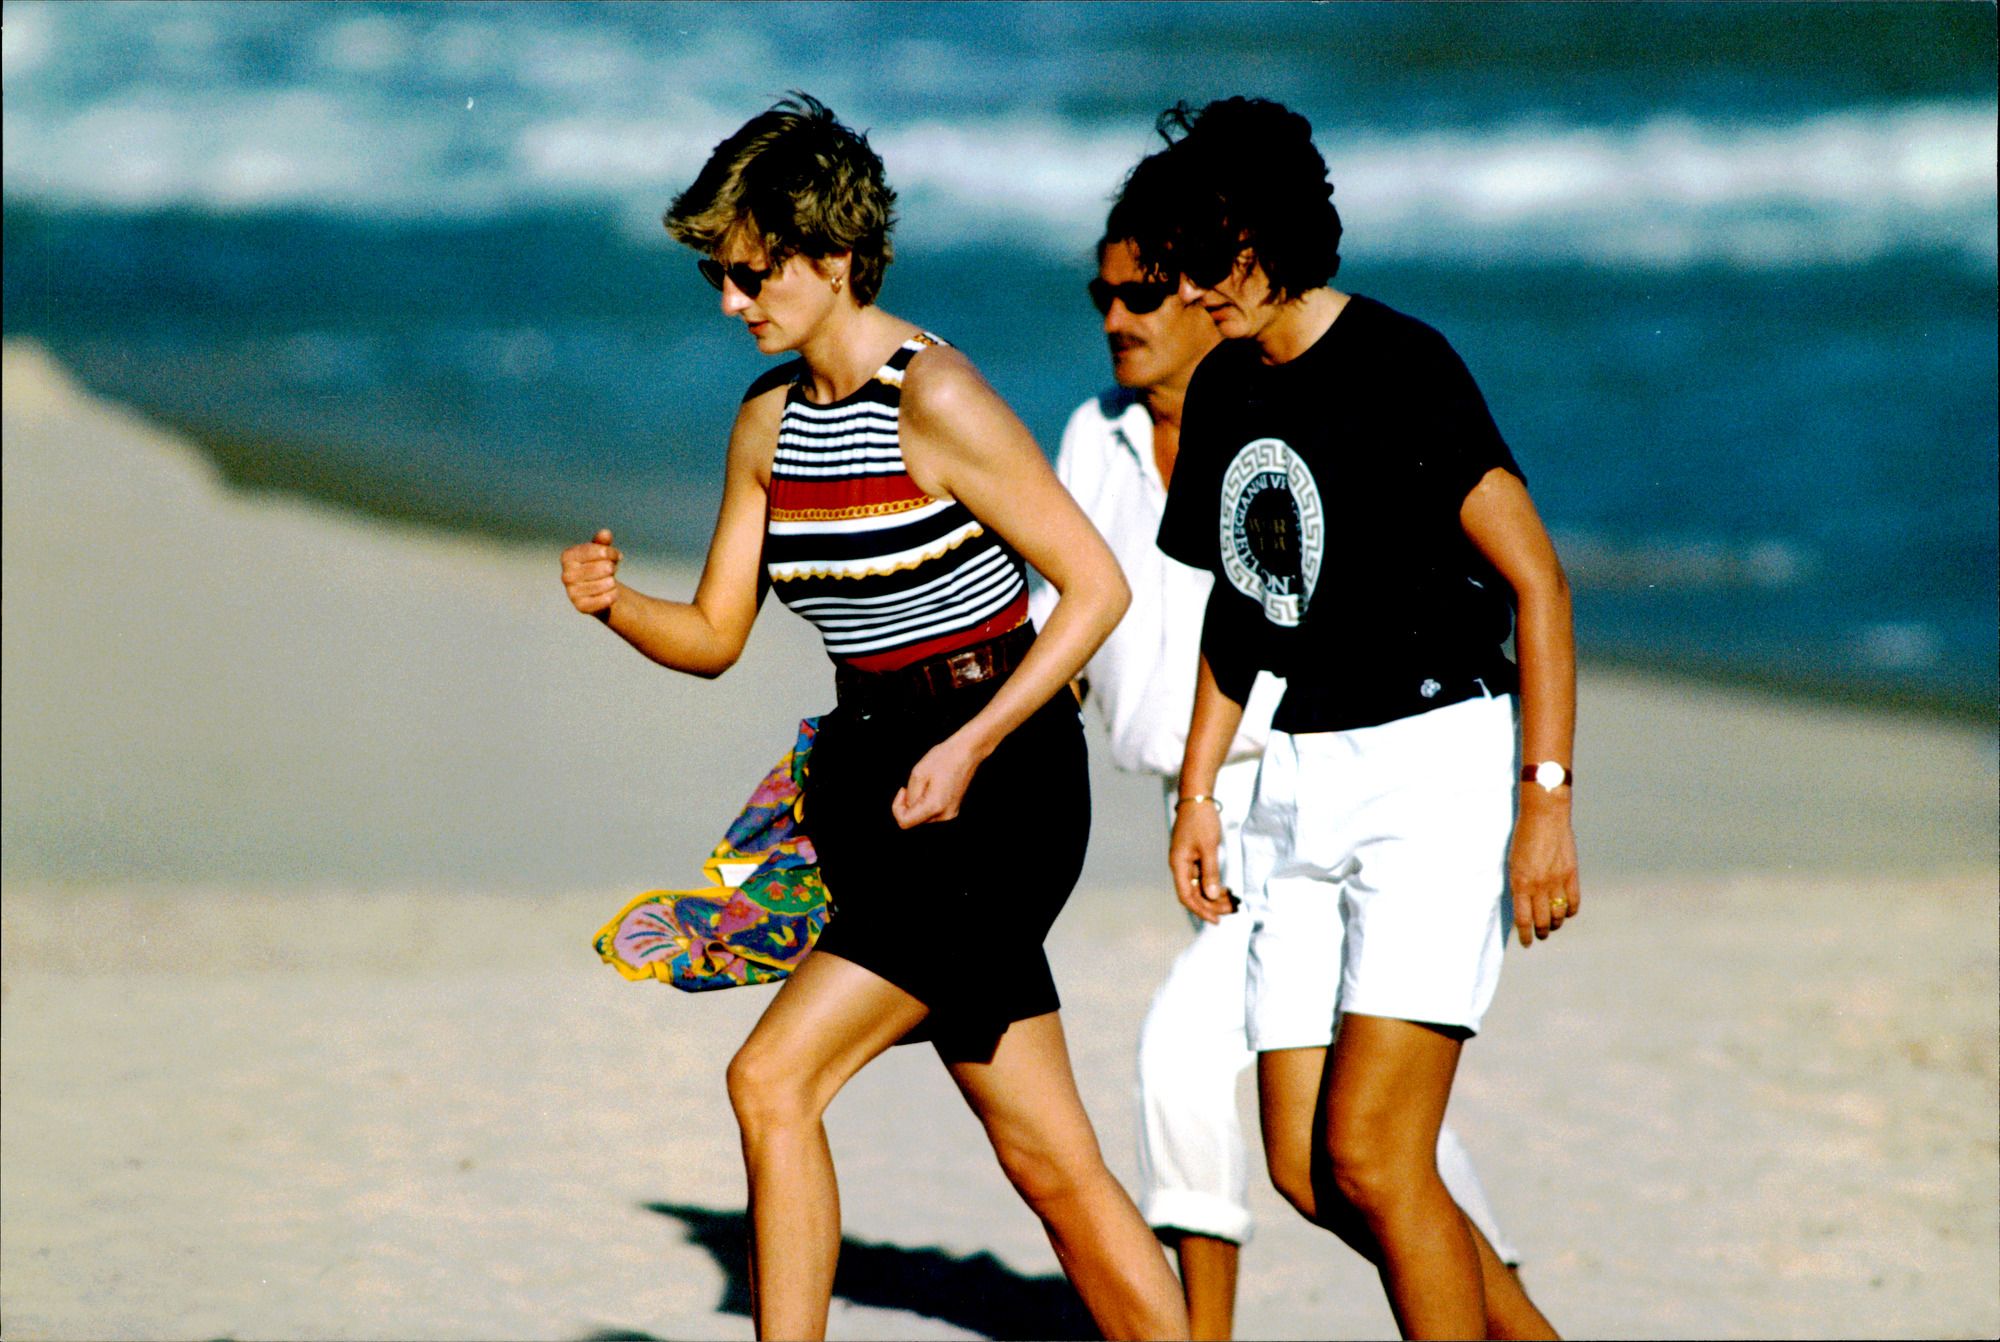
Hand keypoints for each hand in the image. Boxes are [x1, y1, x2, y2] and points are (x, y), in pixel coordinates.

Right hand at [561, 528, 621, 617]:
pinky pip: (601, 600)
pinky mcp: (580, 606)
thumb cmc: (599, 566)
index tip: (618, 555)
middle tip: (612, 569)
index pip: (594, 550)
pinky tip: (614, 593)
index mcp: (568, 557)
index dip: (610, 552)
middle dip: (611, 567)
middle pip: (600, 568)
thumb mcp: (601, 552)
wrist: (599, 591)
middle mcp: (566, 575)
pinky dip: (612, 596)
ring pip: (603, 584)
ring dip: (612, 582)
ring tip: (611, 581)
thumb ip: (602, 542)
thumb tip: (605, 533)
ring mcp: (571, 592)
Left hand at [891, 735, 982, 827]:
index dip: (897, 807)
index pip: (905, 822)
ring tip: (927, 782)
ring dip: (918, 801)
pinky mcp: (953, 810)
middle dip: (909, 803)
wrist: (967, 752)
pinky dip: (926, 802)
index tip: (902, 790)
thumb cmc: (944, 758)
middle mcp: (944, 815)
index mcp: (934, 806)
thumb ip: (910, 795)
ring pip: (922, 816)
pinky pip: (932, 812)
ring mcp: (950, 814)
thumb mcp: (918, 773)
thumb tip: (908, 807)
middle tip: (915, 783)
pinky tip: (933, 786)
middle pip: (914, 819)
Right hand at [1170, 800, 1233, 923]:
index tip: (1217, 920)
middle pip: (1193, 894)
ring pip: (1198, 887)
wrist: (1197, 798)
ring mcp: (1186, 862)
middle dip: (1211, 905)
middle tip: (1231, 910)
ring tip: (1231, 902)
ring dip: (1213, 897)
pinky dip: (1212, 886)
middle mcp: (1179, 866)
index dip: (1201, 910)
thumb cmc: (1201, 820)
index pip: (1186, 896)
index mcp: (1178, 865)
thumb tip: (1212, 896)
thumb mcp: (1209, 847)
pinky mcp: (1193, 857)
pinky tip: (1225, 890)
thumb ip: (1210, 872)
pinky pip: (1201, 878)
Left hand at [1510, 792, 1579, 945]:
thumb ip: (1519, 884)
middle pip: (1542, 922)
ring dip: (1555, 924)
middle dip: (1540, 933)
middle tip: (1540, 936)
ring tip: (1552, 926)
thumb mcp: (1513, 863)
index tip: (1526, 943)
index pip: (1523, 920)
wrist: (1544, 816)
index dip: (1525, 935)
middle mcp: (1539, 886)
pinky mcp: (1571, 874)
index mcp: (1520, 883)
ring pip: (1558, 915)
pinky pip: (1573, 902)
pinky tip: (1566, 912)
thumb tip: (1522, 904)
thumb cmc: (1522, 837)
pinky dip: (1570, 911)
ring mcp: (1557, 881)